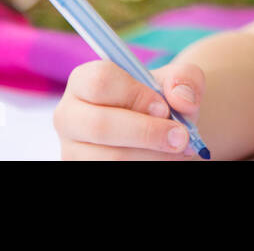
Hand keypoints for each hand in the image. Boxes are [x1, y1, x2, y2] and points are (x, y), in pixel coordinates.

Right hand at [54, 59, 205, 159]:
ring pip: (110, 158)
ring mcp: (73, 150)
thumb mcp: (176, 80)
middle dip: (147, 133)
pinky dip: (148, 166)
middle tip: (181, 137)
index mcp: (83, 81)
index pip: (99, 82)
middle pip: (99, 125)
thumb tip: (182, 100)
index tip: (164, 108)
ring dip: (152, 156)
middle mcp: (69, 116)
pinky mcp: (82, 170)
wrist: (159, 129)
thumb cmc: (161, 100)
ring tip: (178, 150)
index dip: (136, 95)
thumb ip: (184, 79)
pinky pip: (115, 173)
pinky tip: (164, 160)